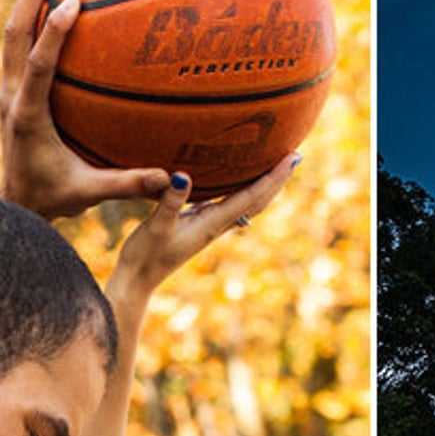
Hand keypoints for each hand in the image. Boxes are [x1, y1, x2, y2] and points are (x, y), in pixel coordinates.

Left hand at [0, 0, 169, 219]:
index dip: (53, 32)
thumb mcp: (90, 194)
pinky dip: (33, 18)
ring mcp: (9, 91)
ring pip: (12, 33)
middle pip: (14, 33)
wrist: (16, 208)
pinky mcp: (13, 90)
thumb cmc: (54, 199)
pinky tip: (56, 0)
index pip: (38, 66)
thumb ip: (127, 184)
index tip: (73, 2)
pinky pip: (20, 45)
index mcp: (29, 117)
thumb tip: (170, 180)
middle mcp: (12, 97)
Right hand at [110, 153, 297, 295]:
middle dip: (277, 179)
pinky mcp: (199, 225)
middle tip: (296, 156)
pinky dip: (242, 190)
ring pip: (246, 203)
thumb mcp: (157, 225)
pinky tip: (239, 181)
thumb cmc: (145, 255)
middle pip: (257, 200)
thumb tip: (184, 175)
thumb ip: (171, 201)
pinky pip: (230, 204)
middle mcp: (217, 224)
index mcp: (213, 223)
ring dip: (264, 185)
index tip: (293, 158)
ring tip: (276, 166)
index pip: (252, 196)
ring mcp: (210, 226)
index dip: (273, 177)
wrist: (138, 279)